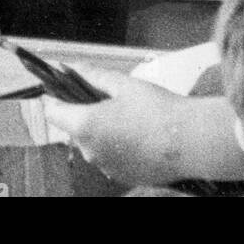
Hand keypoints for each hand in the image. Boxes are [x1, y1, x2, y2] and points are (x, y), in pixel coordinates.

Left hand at [41, 66, 191, 186]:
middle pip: (73, 127)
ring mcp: (105, 168)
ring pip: (93, 143)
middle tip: (109, 96)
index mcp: (84, 125)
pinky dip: (117, 145)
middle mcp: (89, 151)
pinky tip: (139, 134)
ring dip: (102, 129)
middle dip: (84, 111)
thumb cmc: (157, 108)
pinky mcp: (123, 177)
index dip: (55, 97)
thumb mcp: (123, 84)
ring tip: (130, 116)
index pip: (52, 111)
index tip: (65, 87)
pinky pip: (110, 157)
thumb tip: (69, 66)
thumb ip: (92, 75)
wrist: (192, 142)